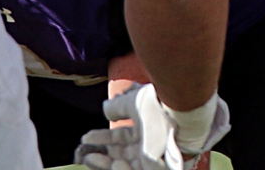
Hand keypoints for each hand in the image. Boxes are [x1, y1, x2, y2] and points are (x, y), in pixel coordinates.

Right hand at [74, 84, 229, 169]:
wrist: (181, 115)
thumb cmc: (159, 104)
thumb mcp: (134, 102)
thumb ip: (119, 106)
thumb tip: (106, 108)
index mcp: (147, 126)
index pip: (121, 136)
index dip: (102, 138)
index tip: (85, 138)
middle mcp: (150, 141)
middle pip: (121, 153)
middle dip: (100, 154)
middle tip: (83, 153)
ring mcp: (154, 155)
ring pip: (125, 163)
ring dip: (106, 163)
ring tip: (90, 158)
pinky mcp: (155, 165)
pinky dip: (122, 169)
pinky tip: (113, 164)